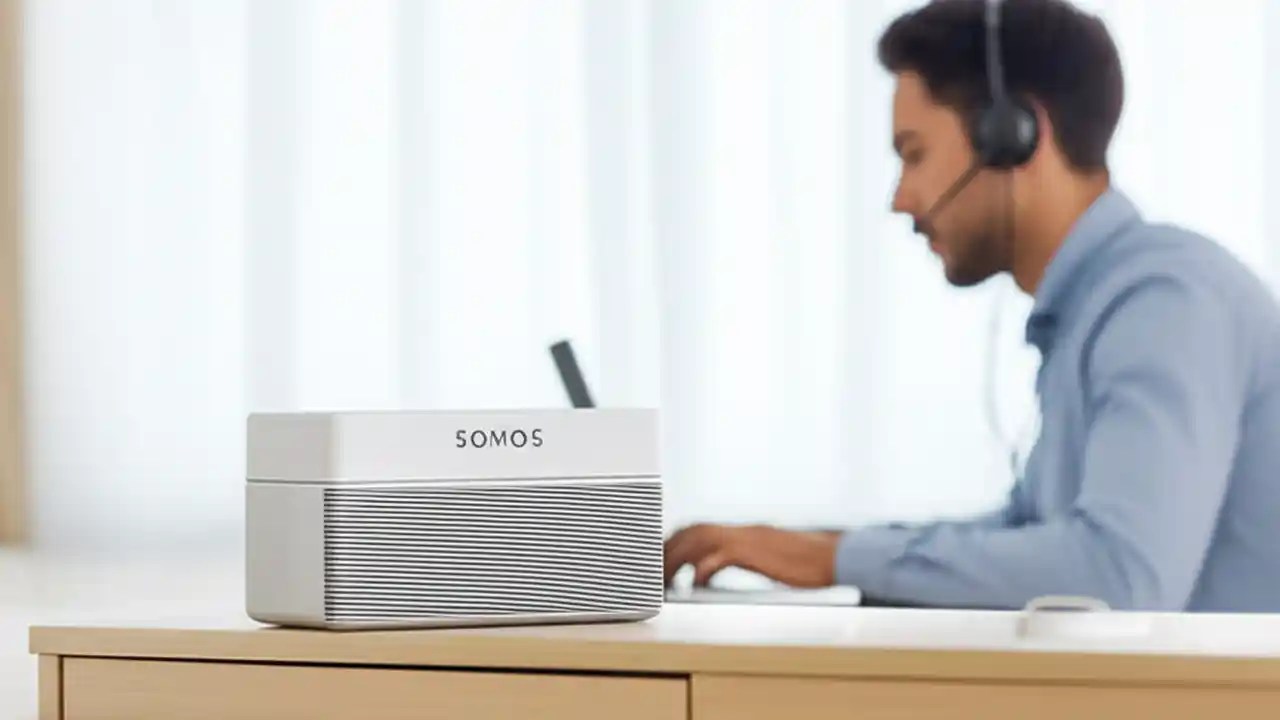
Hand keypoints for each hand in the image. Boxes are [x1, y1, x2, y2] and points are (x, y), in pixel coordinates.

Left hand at [663, 523, 839, 587]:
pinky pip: (718, 558)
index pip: (700, 528)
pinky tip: (696, 586)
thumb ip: (749, 558)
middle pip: (691, 530)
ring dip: (676, 559)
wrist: (839, 558)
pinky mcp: (755, 553)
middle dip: (668, 549)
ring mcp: (748, 538)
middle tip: (652, 570)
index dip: (676, 541)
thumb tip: (723, 569)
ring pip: (697, 540)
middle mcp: (743, 530)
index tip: (660, 556)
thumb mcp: (773, 558)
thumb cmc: (812, 562)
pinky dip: (702, 571)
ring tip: (664, 580)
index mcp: (746, 531)